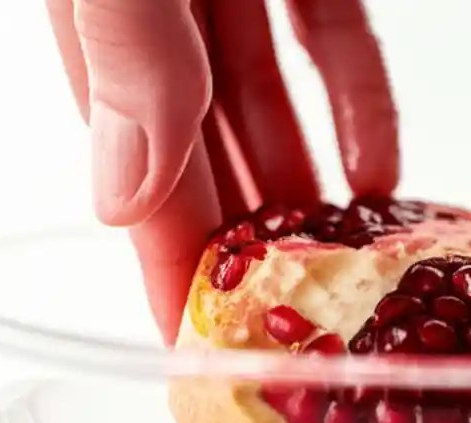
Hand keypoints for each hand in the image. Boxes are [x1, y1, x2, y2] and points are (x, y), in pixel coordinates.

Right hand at [44, 0, 399, 341]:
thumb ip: (130, 50)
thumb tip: (126, 188)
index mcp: (97, 16)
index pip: (133, 166)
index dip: (168, 261)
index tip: (197, 342)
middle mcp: (162, 10)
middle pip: (203, 148)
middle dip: (243, 240)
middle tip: (288, 322)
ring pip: (266, 101)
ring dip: (301, 186)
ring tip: (341, 268)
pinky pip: (330, 35)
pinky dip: (354, 104)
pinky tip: (373, 173)